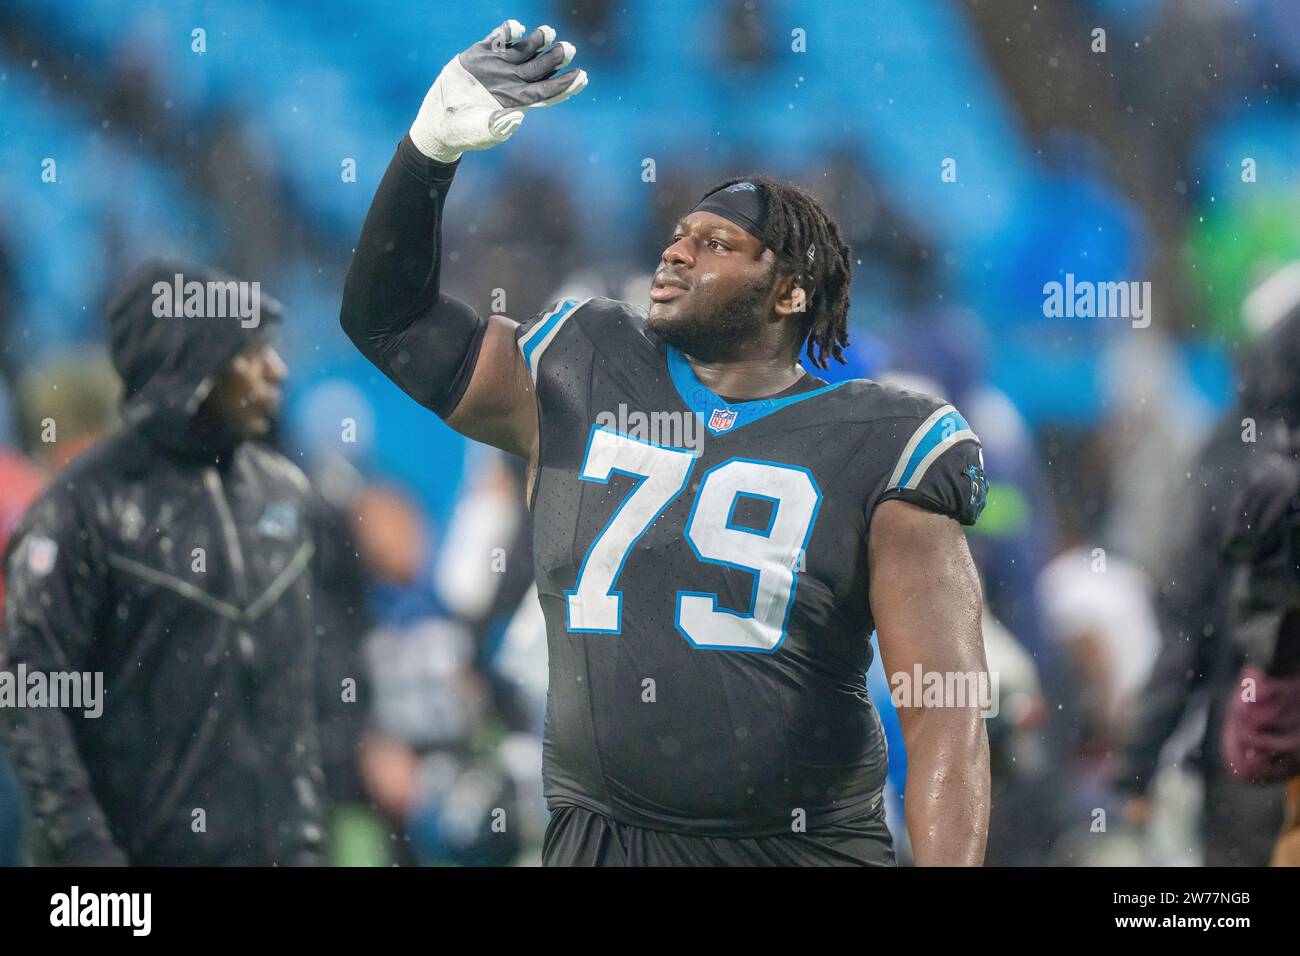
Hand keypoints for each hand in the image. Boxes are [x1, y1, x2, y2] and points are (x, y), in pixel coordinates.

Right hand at [410, 19, 587, 162]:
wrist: (439, 119)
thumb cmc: (465, 132)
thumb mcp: (482, 132)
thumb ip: (499, 126)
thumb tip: (519, 117)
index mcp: (520, 101)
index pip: (549, 91)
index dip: (566, 85)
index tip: (583, 76)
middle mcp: (514, 81)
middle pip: (543, 67)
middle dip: (557, 58)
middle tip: (568, 48)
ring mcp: (500, 65)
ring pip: (526, 49)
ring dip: (539, 39)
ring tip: (548, 32)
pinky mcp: (482, 53)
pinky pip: (500, 38)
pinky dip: (508, 31)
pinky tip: (515, 29)